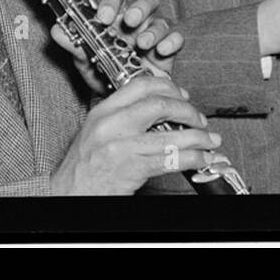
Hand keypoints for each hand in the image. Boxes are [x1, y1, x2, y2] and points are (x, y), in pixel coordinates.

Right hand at [50, 75, 222, 194]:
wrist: (68, 195)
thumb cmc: (84, 167)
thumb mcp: (97, 131)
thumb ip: (123, 116)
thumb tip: (159, 109)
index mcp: (104, 110)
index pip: (141, 85)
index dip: (169, 86)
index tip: (183, 95)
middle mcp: (112, 124)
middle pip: (160, 104)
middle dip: (188, 110)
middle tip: (200, 119)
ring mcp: (121, 145)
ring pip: (171, 134)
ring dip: (199, 137)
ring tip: (211, 140)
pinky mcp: (131, 168)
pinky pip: (171, 159)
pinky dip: (193, 158)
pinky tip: (202, 159)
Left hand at [52, 0, 182, 94]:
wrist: (119, 99)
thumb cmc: (103, 71)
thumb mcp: (84, 58)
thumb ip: (73, 43)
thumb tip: (56, 30)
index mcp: (117, 17)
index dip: (112, 1)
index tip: (104, 16)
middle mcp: (137, 22)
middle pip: (147, 0)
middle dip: (140, 7)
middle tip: (130, 21)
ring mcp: (153, 35)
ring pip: (160, 20)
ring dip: (152, 30)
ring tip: (142, 44)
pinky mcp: (168, 51)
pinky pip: (176, 38)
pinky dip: (171, 41)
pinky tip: (162, 51)